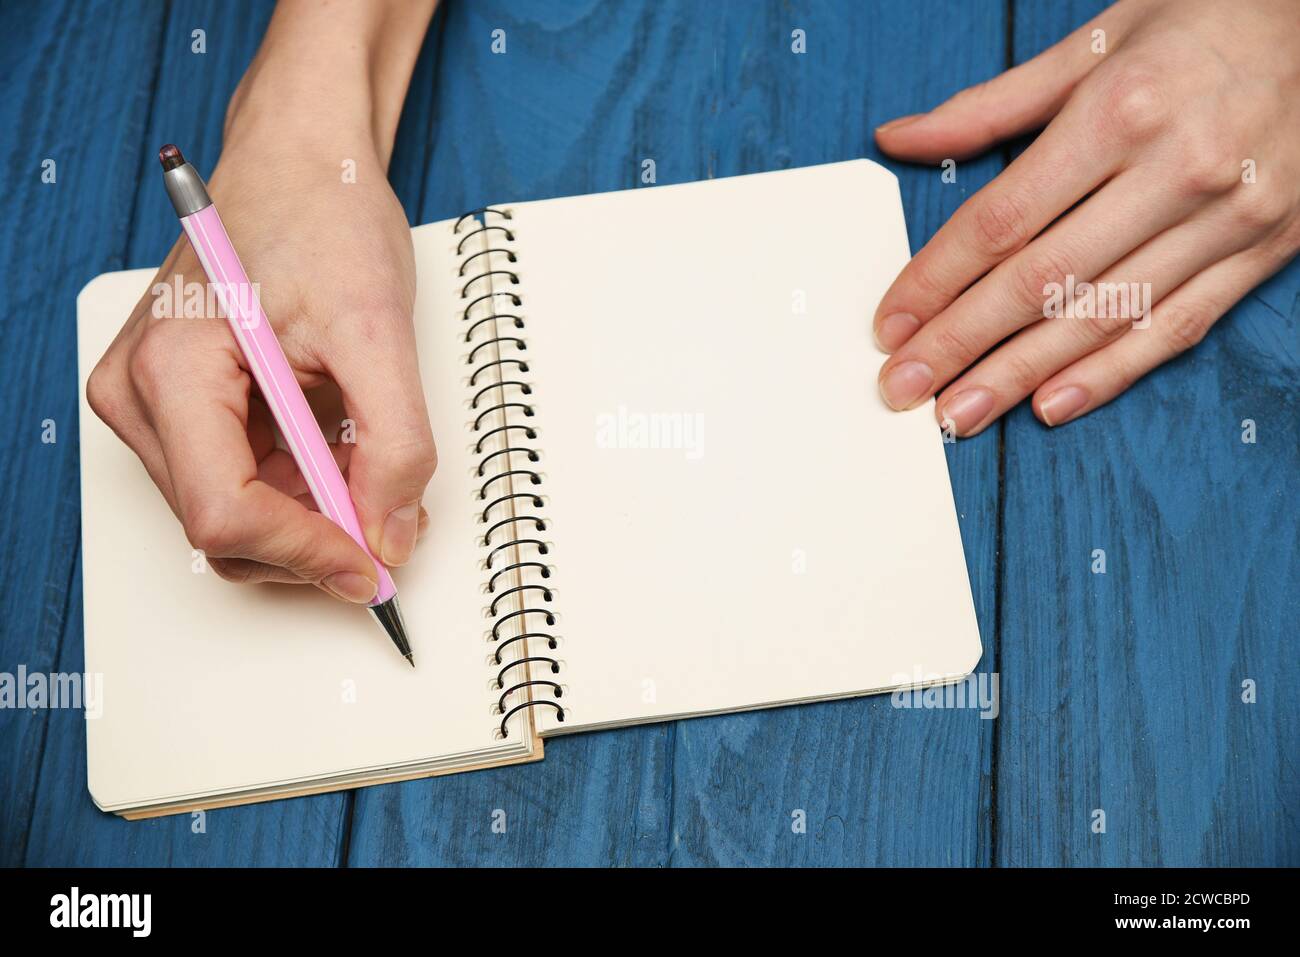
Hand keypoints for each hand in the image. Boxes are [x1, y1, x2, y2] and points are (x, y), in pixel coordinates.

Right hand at [87, 0, 437, 601]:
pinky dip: (299, 491)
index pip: (224, 514)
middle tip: (390, 526)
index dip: (306, 553)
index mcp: (171, 370)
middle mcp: (140, 395)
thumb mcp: (378, 331)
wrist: (301, 166)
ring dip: (311, 519)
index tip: (370, 566)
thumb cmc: (323, 218)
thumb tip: (389, 535)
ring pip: (233, 515)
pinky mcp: (181, 406)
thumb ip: (393, 445)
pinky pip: (239, 482)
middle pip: (223, 528)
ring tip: (372, 476)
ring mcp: (153, 403)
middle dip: (314, 540)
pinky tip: (341, 457)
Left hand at [872, 0, 1299, 434]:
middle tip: (902, 387)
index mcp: (1120, 110)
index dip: (936, 280)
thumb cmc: (1207, 21)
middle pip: (1042, 280)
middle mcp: (1174, 169)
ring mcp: (1227, 217)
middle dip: (961, 342)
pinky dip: (1111, 374)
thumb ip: (991, 104)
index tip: (889, 324)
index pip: (1003, 220)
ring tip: (958, 414)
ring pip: (1103, 316)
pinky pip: (1176, 327)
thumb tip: (896, 138)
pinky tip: (1050, 408)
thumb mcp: (1095, 41)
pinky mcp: (1265, 250)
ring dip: (1020, 374)